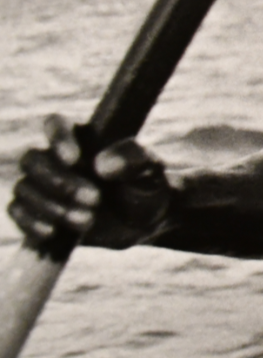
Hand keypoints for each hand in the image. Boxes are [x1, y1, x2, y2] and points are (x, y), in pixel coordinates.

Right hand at [8, 114, 173, 249]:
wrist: (145, 222)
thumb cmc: (148, 186)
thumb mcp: (151, 169)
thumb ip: (133, 158)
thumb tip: (101, 164)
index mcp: (82, 138)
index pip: (55, 125)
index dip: (57, 138)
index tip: (74, 159)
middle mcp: (56, 159)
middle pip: (33, 160)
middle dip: (59, 183)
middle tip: (94, 199)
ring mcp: (44, 185)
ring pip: (25, 188)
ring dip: (52, 206)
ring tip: (88, 220)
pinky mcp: (38, 211)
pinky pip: (17, 211)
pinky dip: (31, 222)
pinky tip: (53, 232)